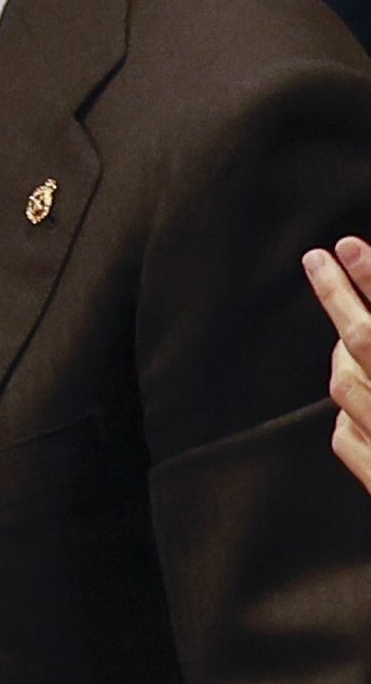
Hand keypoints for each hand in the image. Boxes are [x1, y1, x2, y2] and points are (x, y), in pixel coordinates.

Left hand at [310, 237, 370, 497]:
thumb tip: (363, 338)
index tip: (349, 244)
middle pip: (364, 345)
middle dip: (338, 296)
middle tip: (319, 258)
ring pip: (346, 390)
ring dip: (343, 354)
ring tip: (346, 328)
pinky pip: (346, 439)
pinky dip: (346, 412)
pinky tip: (352, 398)